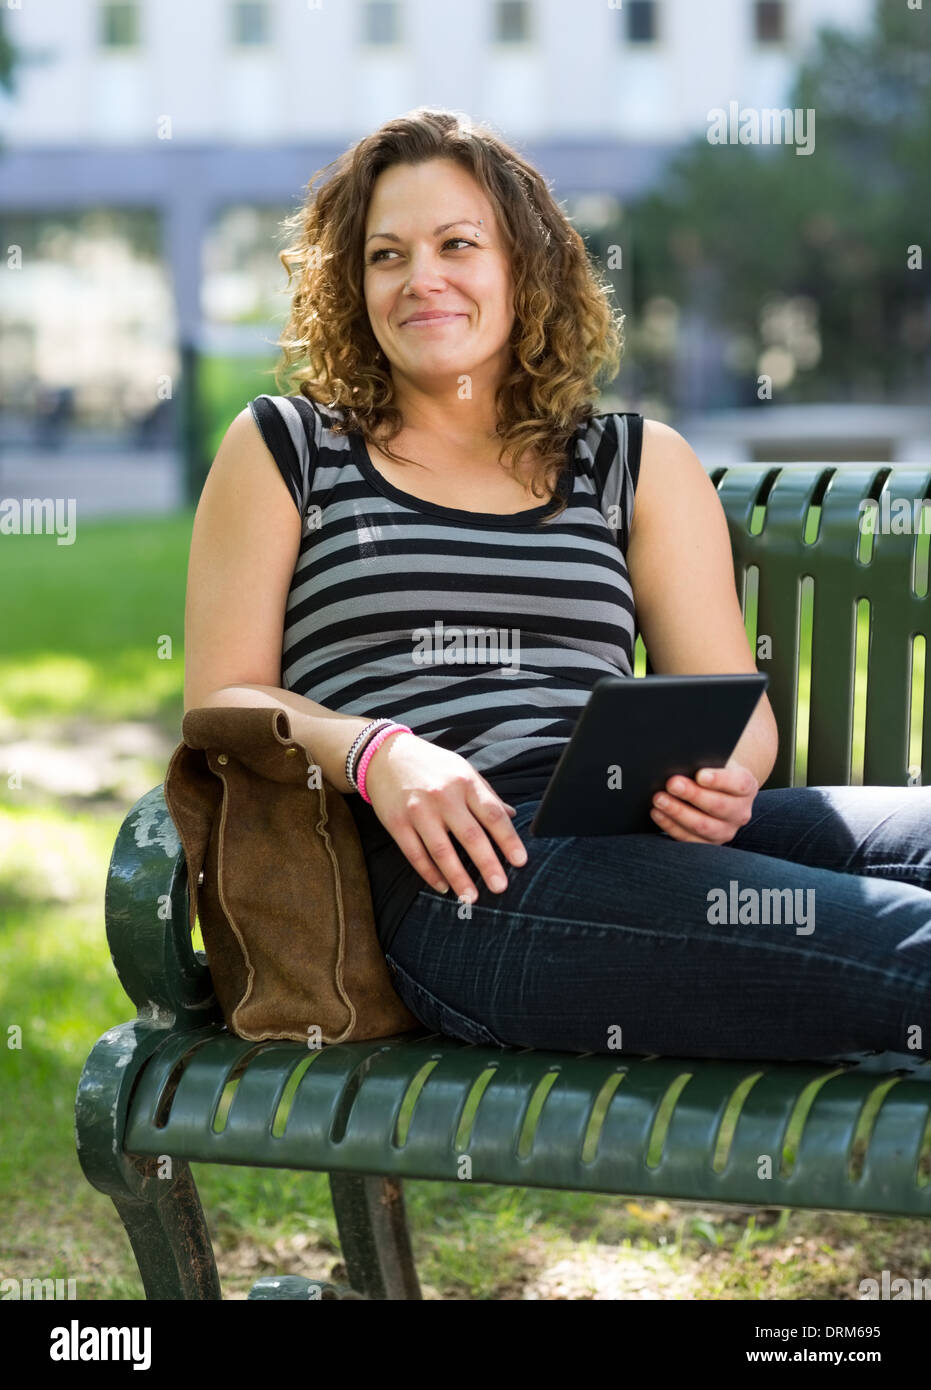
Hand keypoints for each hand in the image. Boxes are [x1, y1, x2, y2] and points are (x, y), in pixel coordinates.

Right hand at [361, 732, 526, 901]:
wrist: (386, 756)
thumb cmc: (431, 765)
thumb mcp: (463, 771)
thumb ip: (487, 795)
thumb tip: (512, 816)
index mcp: (465, 782)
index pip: (492, 815)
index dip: (508, 840)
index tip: (520, 861)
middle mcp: (443, 796)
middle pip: (470, 835)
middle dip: (487, 864)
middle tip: (500, 887)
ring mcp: (418, 810)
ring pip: (441, 850)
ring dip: (458, 877)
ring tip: (470, 897)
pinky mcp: (397, 823)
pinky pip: (415, 854)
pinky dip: (430, 873)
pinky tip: (443, 886)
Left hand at [649, 757, 757, 843]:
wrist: (715, 790)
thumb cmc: (711, 771)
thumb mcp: (714, 762)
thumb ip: (704, 762)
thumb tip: (681, 763)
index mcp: (746, 787)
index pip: (738, 783)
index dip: (719, 780)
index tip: (700, 775)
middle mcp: (740, 812)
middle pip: (718, 806)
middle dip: (692, 795)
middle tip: (671, 784)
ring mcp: (726, 831)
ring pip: (703, 825)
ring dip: (678, 812)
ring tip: (659, 799)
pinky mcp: (708, 843)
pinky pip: (689, 838)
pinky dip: (670, 826)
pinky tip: (657, 813)